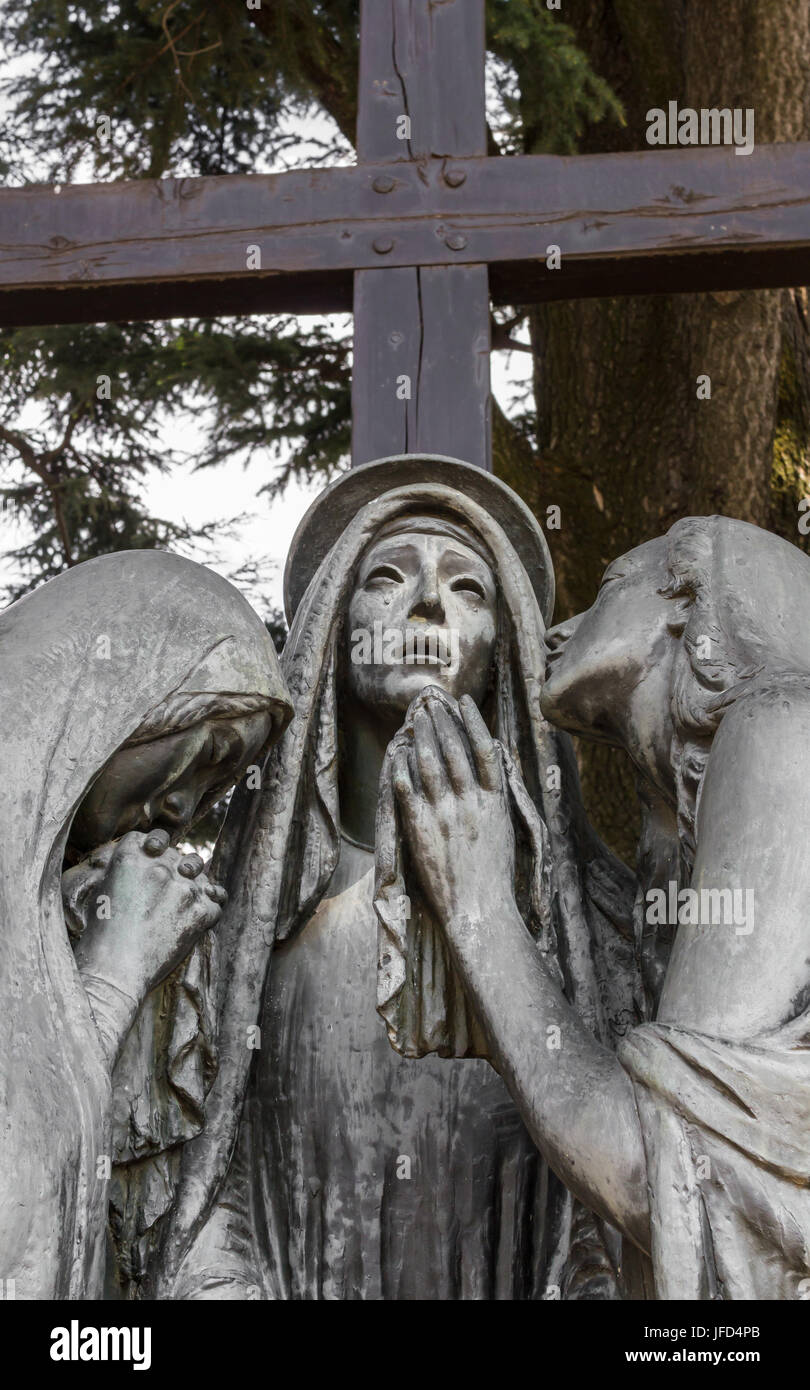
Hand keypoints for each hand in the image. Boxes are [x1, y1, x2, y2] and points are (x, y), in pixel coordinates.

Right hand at [70, 829, 225, 1006]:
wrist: (114, 971)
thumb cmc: (100, 937)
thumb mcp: (103, 891)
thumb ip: (128, 871)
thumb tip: (146, 863)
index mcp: (131, 856)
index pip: (155, 838)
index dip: (157, 848)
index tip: (155, 859)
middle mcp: (160, 866)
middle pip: (181, 856)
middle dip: (178, 869)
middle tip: (170, 890)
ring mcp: (184, 888)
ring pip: (202, 876)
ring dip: (196, 886)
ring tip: (185, 902)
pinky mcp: (201, 911)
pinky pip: (216, 902)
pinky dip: (208, 911)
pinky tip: (197, 920)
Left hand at [390, 690, 515, 926]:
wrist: (479, 910)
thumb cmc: (495, 874)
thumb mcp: (506, 829)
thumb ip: (495, 797)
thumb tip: (489, 765)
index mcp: (494, 802)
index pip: (483, 749)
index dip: (472, 722)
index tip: (462, 702)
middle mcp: (469, 803)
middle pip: (453, 750)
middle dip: (441, 722)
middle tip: (431, 703)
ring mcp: (443, 815)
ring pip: (430, 764)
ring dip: (421, 737)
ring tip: (416, 719)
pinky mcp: (420, 829)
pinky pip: (407, 789)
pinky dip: (402, 767)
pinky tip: (398, 753)